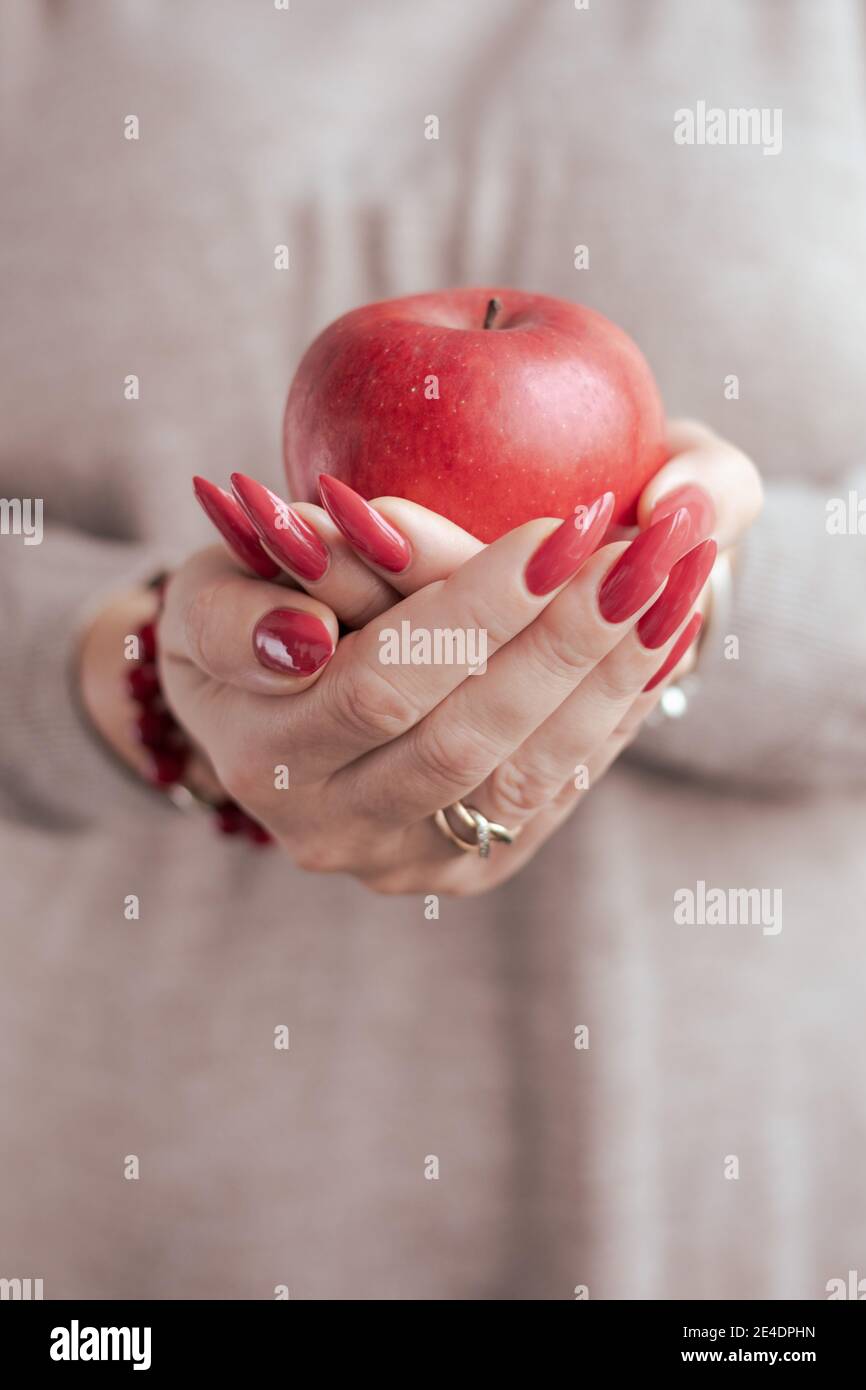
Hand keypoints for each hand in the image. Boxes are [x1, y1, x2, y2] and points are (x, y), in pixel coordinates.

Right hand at [155, 484, 712, 893]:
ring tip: (677, 586)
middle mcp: (330, 827)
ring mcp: (406, 857)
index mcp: (259, 753)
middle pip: (464, 740)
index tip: (558, 533)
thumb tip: (306, 638)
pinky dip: (614, 714)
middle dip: (565, 641)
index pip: (379, 686)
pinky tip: (662, 640)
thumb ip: (231, 612)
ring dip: (611, 680)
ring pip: (523, 777)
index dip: (473, 616)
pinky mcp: (471, 862)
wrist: (282, 710)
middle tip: (646, 552)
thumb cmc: (252, 610)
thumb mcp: (213, 586)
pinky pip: (556, 792)